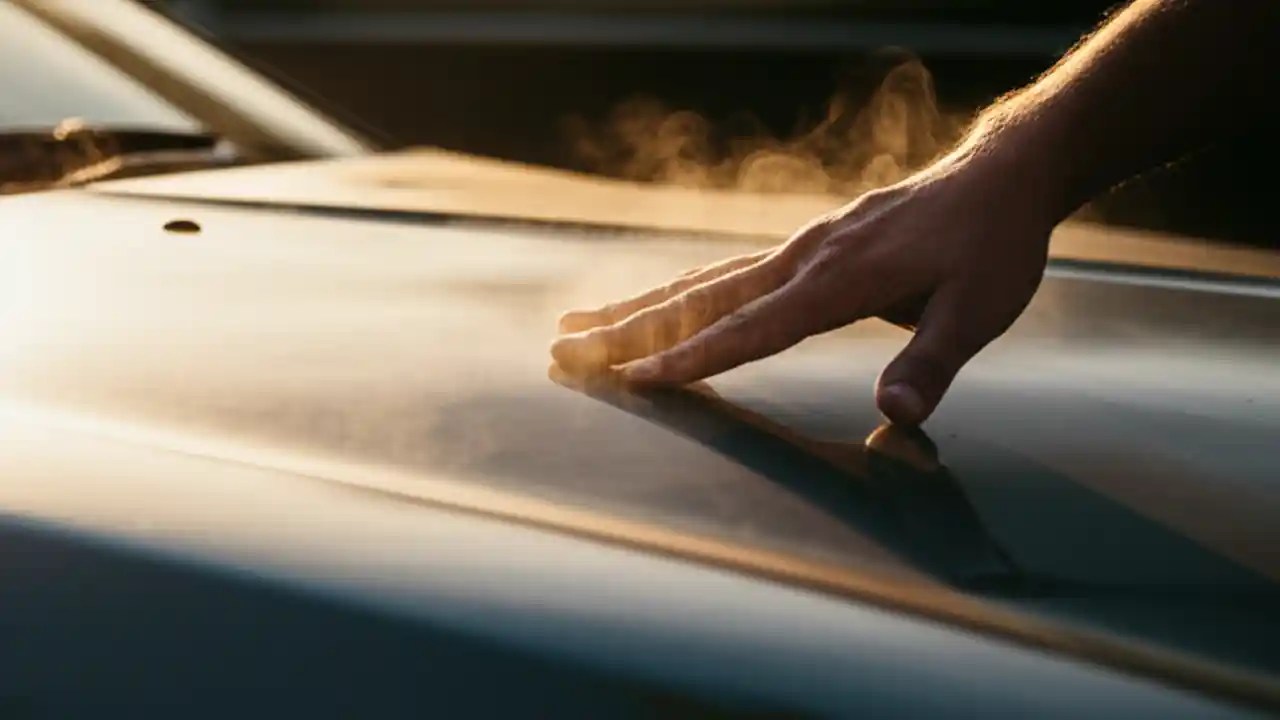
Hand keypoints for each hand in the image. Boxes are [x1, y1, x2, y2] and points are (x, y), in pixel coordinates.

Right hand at [551, 145, 1058, 424]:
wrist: (1000, 177)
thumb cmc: (993, 245)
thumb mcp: (980, 308)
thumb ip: (932, 361)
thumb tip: (896, 415)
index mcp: (836, 280)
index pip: (747, 329)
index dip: (689, 358)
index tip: (632, 379)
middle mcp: (803, 259)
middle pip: (699, 301)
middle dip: (627, 329)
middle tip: (563, 350)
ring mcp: (799, 248)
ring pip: (700, 282)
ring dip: (636, 305)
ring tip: (577, 322)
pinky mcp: (805, 246)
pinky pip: (726, 273)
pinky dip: (679, 292)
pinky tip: (655, 302)